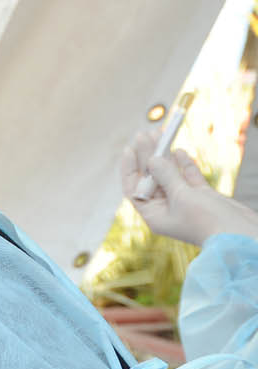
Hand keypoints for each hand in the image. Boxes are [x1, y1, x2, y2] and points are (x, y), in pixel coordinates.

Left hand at [121, 132, 257, 245]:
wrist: (238, 234)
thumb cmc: (206, 219)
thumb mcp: (182, 196)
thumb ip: (166, 176)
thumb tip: (151, 160)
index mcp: (154, 215)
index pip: (135, 189)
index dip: (130, 169)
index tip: (130, 148)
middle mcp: (165, 209)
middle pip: (151, 179)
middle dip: (146, 156)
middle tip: (144, 134)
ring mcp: (184, 202)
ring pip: (170, 175)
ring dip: (164, 156)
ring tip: (159, 134)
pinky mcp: (201, 197)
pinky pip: (188, 178)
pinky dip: (183, 164)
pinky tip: (177, 150)